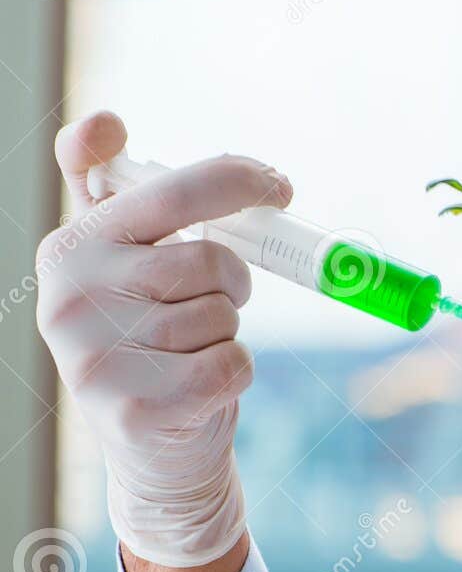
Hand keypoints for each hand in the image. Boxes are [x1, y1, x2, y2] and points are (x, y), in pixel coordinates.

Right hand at [37, 112, 291, 567]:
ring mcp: (96, 355)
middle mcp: (70, 297)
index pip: (166, 190)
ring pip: (221, 314)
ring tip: (188, 352)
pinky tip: (200, 386)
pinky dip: (236, 370)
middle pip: (209, 259)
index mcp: (70, 248)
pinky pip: (231, 362)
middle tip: (219, 300)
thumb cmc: (154, 342)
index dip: (234, 177)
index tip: (281, 184)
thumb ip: (120, 197)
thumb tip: (103, 122)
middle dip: (235, 280)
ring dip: (226, 331)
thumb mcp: (124, 267)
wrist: (153, 449)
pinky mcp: (136, 408)